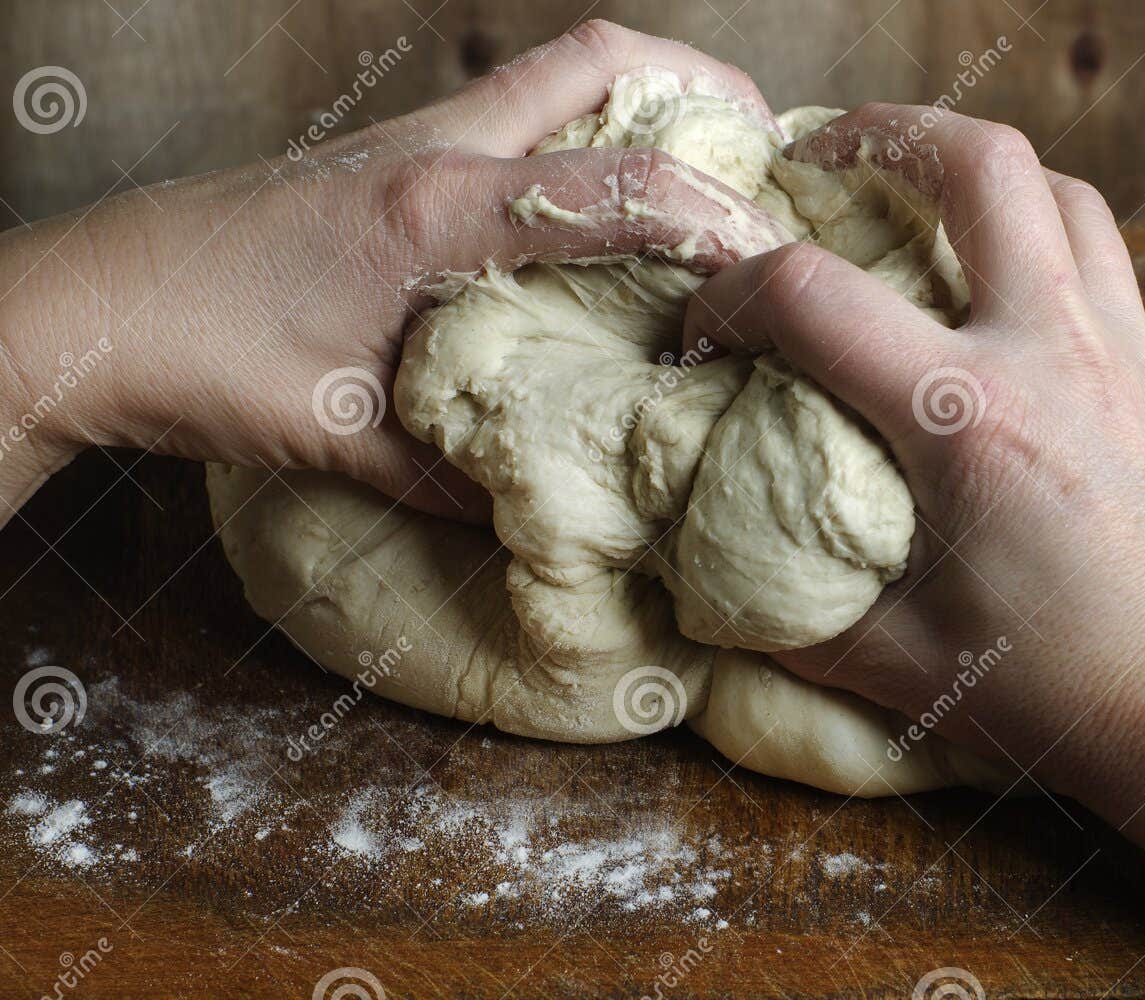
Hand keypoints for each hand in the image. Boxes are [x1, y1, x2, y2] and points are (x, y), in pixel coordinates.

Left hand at [0, 20, 778, 521]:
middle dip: (700, 89)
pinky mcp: (385, 159)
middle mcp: (431, 148)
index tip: (779, 257)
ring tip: (702, 172)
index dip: (713, 214)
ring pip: (555, 75)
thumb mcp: (340, 437)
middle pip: (598, 62)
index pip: (613, 187)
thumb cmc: (198, 359)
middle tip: (763, 151)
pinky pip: (510, 117)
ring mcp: (406, 140)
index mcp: (433, 209)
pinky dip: (577, 138)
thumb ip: (452, 476)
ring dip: (641, 105)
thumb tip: (542, 512)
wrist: (84, 306)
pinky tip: (591, 213)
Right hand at [686, 103, 1144, 806]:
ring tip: (924, 197)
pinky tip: (1006, 302)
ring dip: (983, 172)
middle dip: (888, 130)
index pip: (813, 297)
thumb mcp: (906, 666)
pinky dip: (1046, 240)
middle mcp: (1057, 356)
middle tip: (828, 153)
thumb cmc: (1073, 700)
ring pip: (1065, 193)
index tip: (707, 329)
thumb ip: (797, 616)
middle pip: (980, 164)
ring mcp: (1129, 357)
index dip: (732, 293)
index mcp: (969, 421)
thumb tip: (714, 590)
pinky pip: (1107, 264)